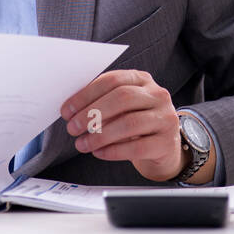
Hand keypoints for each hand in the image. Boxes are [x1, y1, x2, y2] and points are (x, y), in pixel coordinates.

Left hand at [60, 69, 185, 181]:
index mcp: (142, 80)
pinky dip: (113, 151)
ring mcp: (165, 118)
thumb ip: (102, 102)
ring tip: (82, 144)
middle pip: (122, 98)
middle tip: (72, 128)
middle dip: (92, 113)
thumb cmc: (136, 123)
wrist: (163, 147)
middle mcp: (157, 95)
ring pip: (130, 123)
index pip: (112, 80)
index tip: (67, 110)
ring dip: (100, 135)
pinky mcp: (166, 142)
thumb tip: (73, 110)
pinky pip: (137, 147)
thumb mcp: (122, 107)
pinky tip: (99, 153)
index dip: (86, 94)